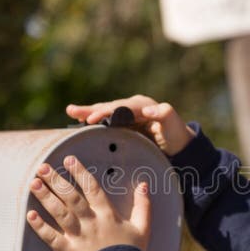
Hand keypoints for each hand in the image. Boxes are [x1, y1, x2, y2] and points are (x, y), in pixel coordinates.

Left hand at [26, 155, 150, 250]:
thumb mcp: (143, 228)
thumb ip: (143, 205)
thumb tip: (143, 186)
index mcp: (107, 215)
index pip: (92, 188)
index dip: (80, 173)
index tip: (68, 160)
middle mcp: (90, 222)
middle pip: (71, 197)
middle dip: (56, 181)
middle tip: (43, 167)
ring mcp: (78, 237)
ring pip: (59, 213)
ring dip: (45, 197)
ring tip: (34, 183)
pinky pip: (51, 237)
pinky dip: (40, 227)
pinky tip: (30, 215)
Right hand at [67, 95, 195, 155]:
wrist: (178, 145)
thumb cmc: (176, 135)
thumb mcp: (173, 123)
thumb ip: (164, 114)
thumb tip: (149, 109)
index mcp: (142, 105)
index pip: (121, 107)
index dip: (106, 112)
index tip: (93, 119)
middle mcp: (132, 107)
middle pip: (109, 107)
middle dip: (91, 110)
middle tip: (73, 111)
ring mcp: (127, 115)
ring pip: (104, 112)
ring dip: (87, 112)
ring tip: (71, 111)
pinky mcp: (123, 125)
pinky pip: (106, 121)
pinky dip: (92, 119)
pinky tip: (78, 120)